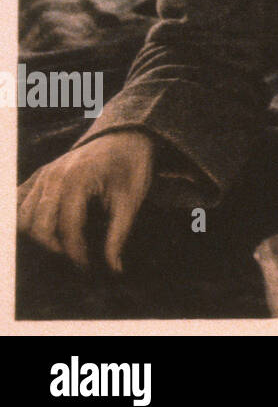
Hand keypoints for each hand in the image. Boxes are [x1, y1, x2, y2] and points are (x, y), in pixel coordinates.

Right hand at [17, 129, 155, 271]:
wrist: (126, 137)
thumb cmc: (131, 167)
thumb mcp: (131, 200)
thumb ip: (119, 235)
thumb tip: (114, 270)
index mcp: (78, 180)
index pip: (67, 228)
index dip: (75, 253)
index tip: (87, 266)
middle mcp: (53, 176)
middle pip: (37, 227)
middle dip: (55, 248)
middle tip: (77, 256)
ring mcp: (42, 175)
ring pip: (22, 218)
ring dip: (40, 236)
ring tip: (64, 244)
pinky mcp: (38, 176)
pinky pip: (17, 203)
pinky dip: (24, 220)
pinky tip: (45, 229)